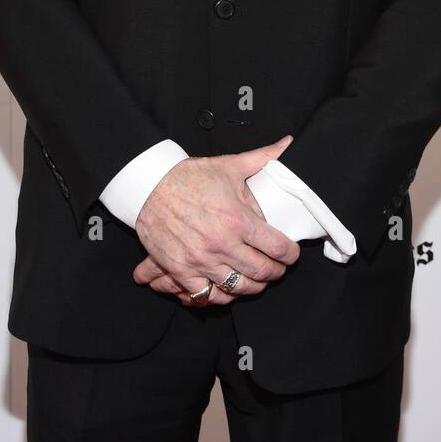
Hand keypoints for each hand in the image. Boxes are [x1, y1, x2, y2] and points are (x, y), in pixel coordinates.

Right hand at [133, 135, 299, 305]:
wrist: (149, 186)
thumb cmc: (188, 177)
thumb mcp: (229, 166)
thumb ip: (262, 158)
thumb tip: (286, 144)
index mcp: (237, 219)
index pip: (277, 247)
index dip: (290, 254)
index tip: (291, 254)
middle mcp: (222, 244)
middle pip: (262, 271)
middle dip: (276, 272)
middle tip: (278, 268)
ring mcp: (201, 261)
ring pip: (239, 287)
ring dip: (253, 286)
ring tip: (257, 279)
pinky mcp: (181, 271)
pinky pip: (207, 296)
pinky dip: (221, 297)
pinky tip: (228, 289)